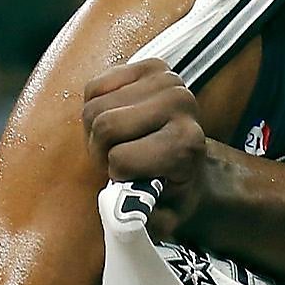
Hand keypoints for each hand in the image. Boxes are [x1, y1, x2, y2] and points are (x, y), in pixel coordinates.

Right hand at [83, 60, 208, 228]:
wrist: (190, 155)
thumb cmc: (171, 186)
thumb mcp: (163, 216)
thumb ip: (144, 219)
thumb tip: (125, 216)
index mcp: (186, 144)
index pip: (120, 159)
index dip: (116, 173)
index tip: (131, 177)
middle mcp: (182, 105)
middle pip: (103, 126)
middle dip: (101, 149)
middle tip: (119, 156)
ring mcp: (169, 81)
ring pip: (94, 106)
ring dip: (96, 129)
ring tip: (120, 139)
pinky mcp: (151, 65)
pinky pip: (94, 87)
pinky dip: (96, 105)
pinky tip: (119, 116)